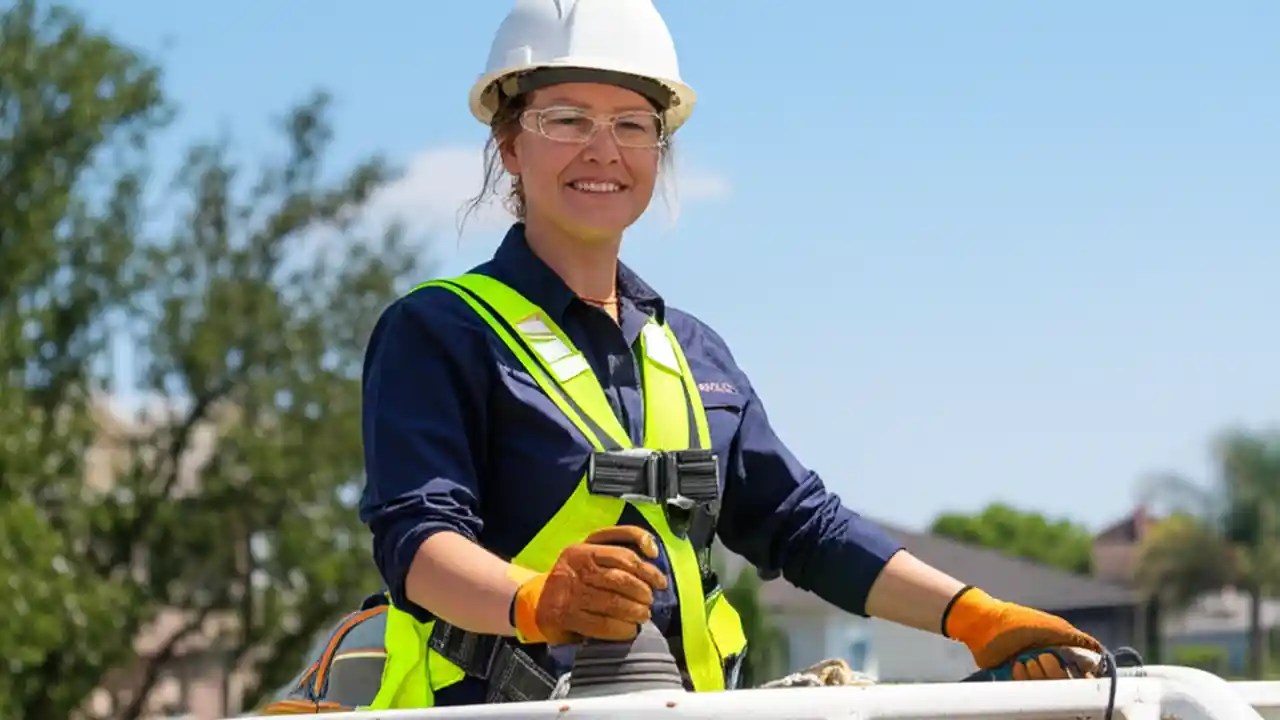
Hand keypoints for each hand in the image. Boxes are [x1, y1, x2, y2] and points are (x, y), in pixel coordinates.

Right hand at [511, 525, 667, 644]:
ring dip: (634, 611)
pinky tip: (629, 630)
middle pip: (620, 578)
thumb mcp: (590, 553)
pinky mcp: (565, 616)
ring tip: (643, 615)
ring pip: (613, 602)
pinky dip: (621, 629)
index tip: (660, 581)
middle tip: (650, 600)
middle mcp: (576, 567)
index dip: (647, 568)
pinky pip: (601, 624)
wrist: (538, 601)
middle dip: (642, 592)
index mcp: (584, 549)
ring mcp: (570, 592)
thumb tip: (652, 551)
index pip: (623, 554)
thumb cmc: (575, 577)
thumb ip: (619, 546)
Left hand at [944, 586, 1102, 678]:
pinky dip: (1022, 678)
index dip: (1080, 677)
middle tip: (1041, 658)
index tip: (1079, 676)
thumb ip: (1078, 640)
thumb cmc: (1019, 622)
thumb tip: (1099, 653)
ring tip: (1024, 660)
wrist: (984, 624)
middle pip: (1064, 683)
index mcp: (1061, 651)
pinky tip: (1015, 665)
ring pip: (1046, 689)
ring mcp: (1033, 673)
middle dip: (1054, 672)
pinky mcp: (1016, 679)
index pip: (1080, 674)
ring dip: (1037, 675)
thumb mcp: (1052, 628)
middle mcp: (1050, 664)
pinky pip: (1026, 689)